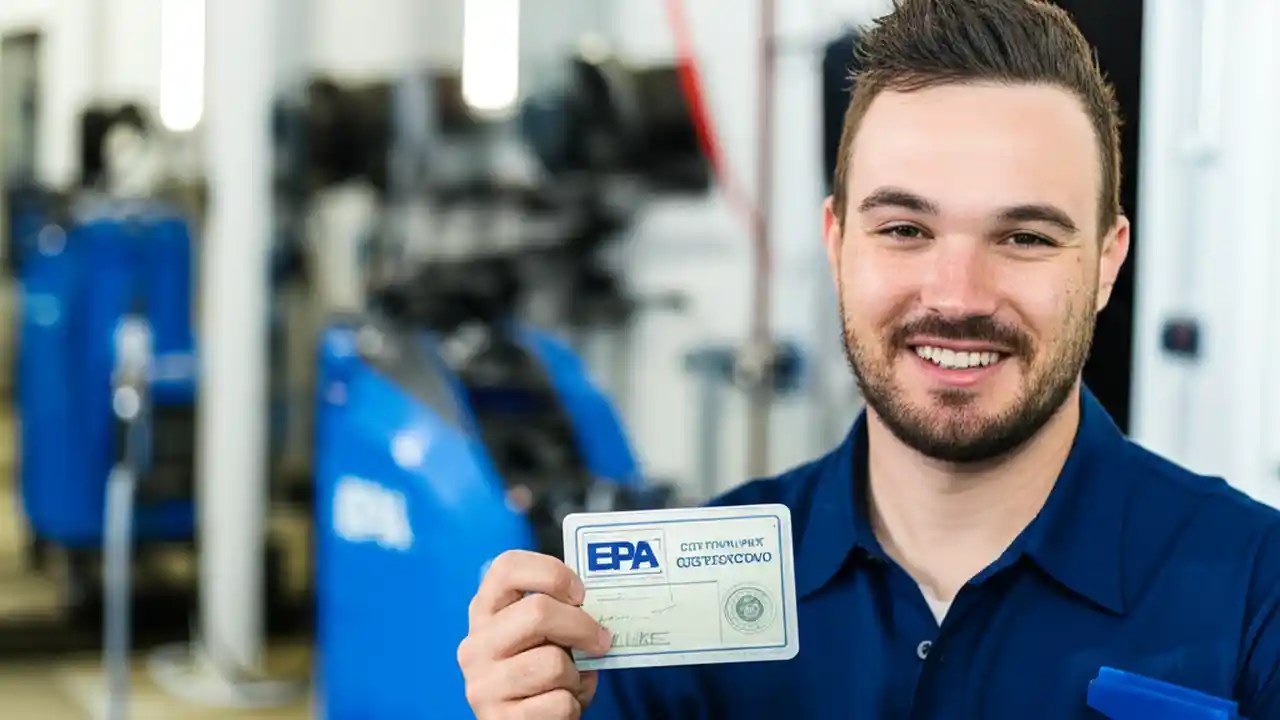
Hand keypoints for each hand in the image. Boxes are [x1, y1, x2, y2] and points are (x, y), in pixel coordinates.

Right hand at [459, 550, 612, 718]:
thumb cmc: (540, 675)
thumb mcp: (542, 637)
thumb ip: (557, 615)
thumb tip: (597, 609)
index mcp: (484, 612)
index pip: (507, 567)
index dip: (552, 572)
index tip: (579, 594)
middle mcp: (475, 645)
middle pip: (538, 612)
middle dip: (583, 626)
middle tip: (601, 640)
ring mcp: (482, 684)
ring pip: (553, 663)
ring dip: (576, 676)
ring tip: (569, 683)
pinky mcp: (500, 719)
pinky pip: (559, 702)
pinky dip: (573, 705)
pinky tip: (560, 706)